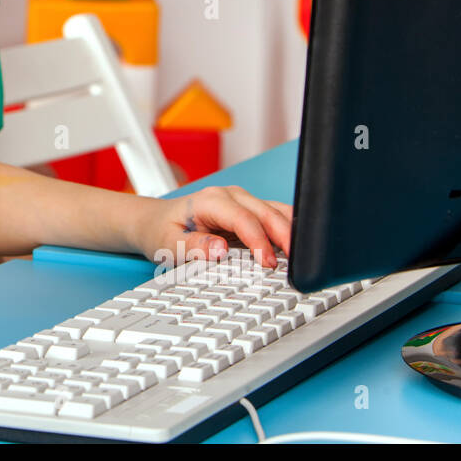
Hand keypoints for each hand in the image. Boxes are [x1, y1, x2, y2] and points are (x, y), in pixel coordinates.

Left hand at [137, 185, 292, 269]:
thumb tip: (220, 250)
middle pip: (267, 212)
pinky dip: (289, 231)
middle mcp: (231, 196)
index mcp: (211, 201)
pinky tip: (298, 248)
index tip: (268, 263)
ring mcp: (243, 202)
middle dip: (285, 236)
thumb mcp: (169, 244)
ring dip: (292, 232)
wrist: (155, 221)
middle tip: (298, 264)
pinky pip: (276, 218)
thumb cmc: (162, 231)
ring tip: (304, 257)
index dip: (259, 241)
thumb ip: (194, 246)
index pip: (243, 219)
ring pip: (277, 212)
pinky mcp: (250, 212)